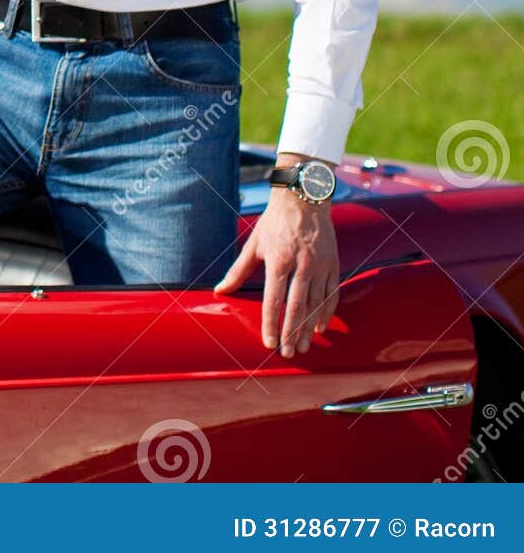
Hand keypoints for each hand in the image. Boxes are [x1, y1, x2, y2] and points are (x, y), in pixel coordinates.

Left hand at [215, 177, 339, 357]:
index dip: (271, 323)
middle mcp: (301, 265)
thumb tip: (220, 290)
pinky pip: (332, 294)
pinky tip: (319, 327)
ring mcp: (320, 265)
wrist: (303, 199)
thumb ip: (238, 270)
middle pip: (296, 306)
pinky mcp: (334, 264)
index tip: (268, 343)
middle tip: (287, 353)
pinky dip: (326, 313)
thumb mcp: (253, 244)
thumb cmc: (274, 223)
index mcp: (278, 259)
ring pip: (315, 304)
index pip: (273, 299)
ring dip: (308, 328)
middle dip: (291, 332)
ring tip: (301, 346)